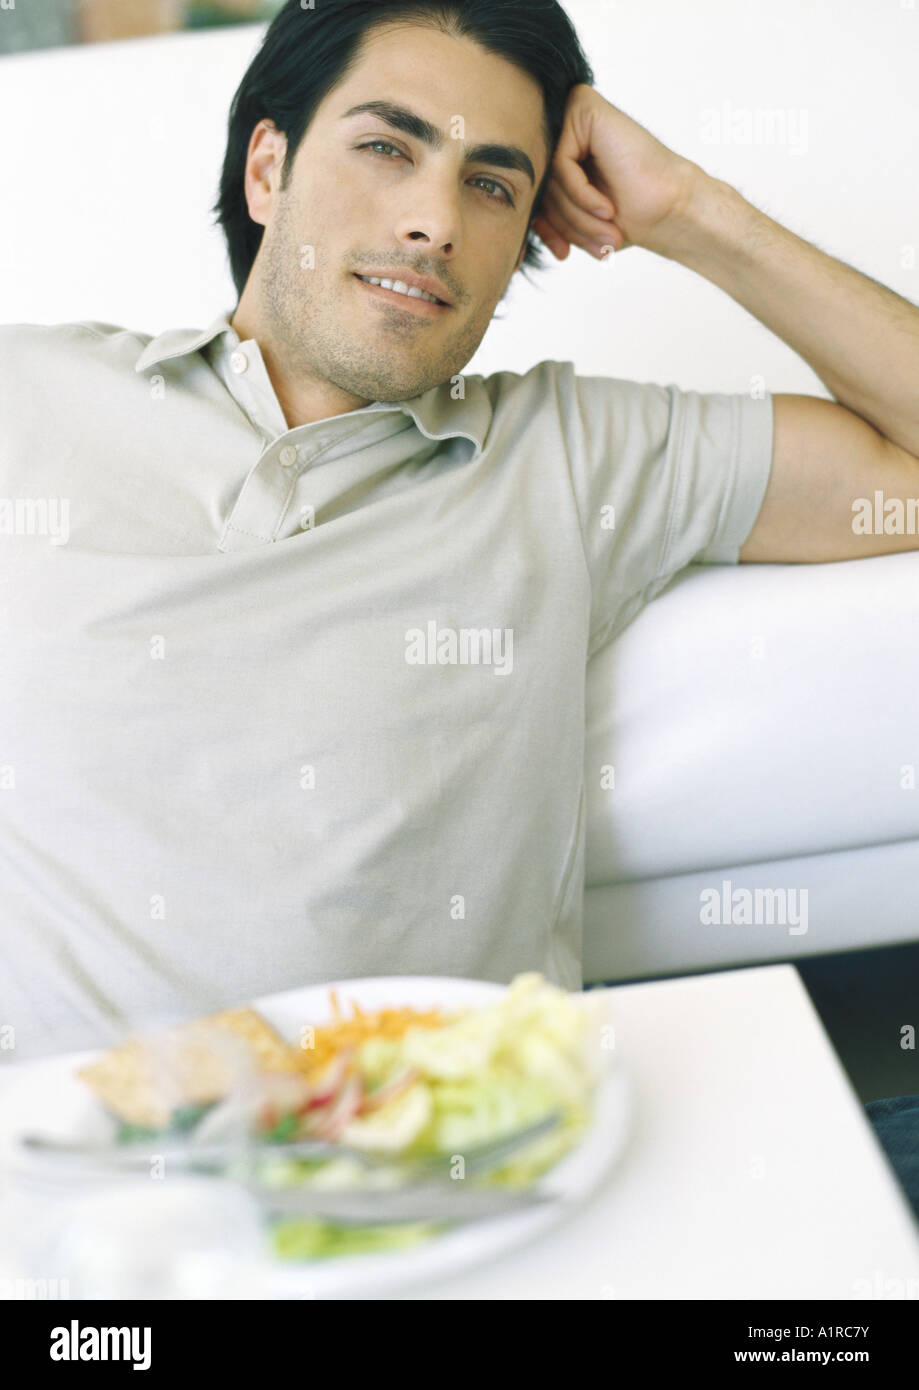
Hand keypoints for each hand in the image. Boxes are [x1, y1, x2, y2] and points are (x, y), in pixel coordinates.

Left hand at [531, 84, 701, 261]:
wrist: (669, 209)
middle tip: (595, 244)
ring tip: (606, 230)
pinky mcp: (582, 107)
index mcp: (559, 149)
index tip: (562, 252)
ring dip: (575, 214)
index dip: (543, 227)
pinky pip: (560, 162)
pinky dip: (581, 193)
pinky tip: (607, 206)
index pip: (530, 190)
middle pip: (537, 182)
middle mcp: (561, 125)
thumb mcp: (572, 221)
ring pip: (546, 175)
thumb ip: (540, 214)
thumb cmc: (628, 216)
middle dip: (563, 222)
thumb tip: (503, 218)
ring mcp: (570, 112)